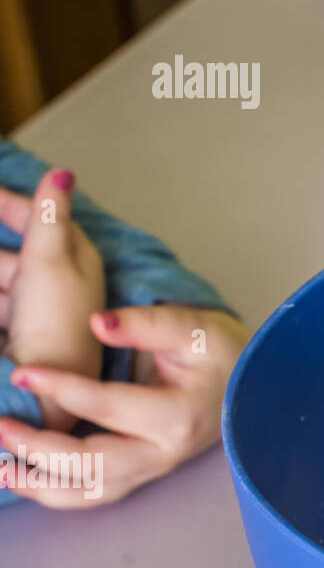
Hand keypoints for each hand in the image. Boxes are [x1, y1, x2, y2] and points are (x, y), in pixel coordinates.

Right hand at [0, 169, 104, 429]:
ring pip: (1, 278)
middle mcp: (55, 283)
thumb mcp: (49, 263)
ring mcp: (31, 311)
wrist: (47, 396)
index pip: (39, 219)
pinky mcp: (14, 334)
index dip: (10, 202)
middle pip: (11, 252)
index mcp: (73, 260)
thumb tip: (64, 172)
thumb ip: (49, 218)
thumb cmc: (53, 324)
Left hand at [0, 305, 250, 507]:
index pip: (108, 407)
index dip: (61, 389)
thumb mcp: (191, 327)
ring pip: (89, 492)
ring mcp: (153, 469)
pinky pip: (93, 494)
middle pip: (92, 464)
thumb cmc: (219, 352)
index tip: (22, 372)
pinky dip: (54, 492)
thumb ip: (145, 324)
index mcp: (179, 416)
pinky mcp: (141, 474)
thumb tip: (97, 323)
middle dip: (38, 449)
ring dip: (38, 483)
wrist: (248, 380)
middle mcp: (165, 453)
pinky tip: (21, 478)